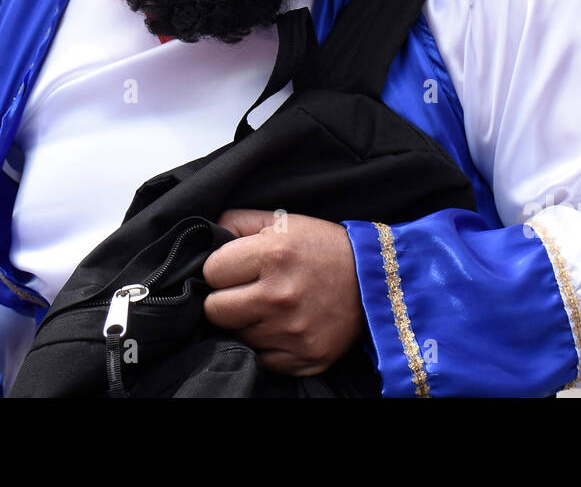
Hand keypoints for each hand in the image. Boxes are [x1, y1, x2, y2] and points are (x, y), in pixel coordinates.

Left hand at [203, 209, 363, 375]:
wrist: (376, 281)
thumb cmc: (323, 248)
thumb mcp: (282, 222)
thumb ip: (236, 223)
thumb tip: (204, 236)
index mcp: (273, 255)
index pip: (211, 272)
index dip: (221, 268)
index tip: (237, 268)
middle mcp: (280, 295)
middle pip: (214, 310)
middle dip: (226, 298)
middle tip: (247, 290)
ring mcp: (292, 332)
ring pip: (236, 335)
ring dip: (247, 323)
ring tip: (270, 307)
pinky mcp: (305, 358)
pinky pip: (261, 359)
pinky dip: (267, 345)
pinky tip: (283, 326)